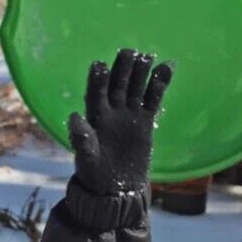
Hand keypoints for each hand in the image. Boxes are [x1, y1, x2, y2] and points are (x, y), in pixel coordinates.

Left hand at [68, 48, 172, 196]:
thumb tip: (74, 116)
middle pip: (117, 84)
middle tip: (129, 52)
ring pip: (135, 88)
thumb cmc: (96, 174)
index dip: (98, 80)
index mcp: (94, 116)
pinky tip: (167, 68)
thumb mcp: (86, 158)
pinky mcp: (145, 121)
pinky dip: (159, 85)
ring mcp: (129, 113)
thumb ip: (82, 138)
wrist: (117, 189)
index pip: (95, 93)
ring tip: (148, 56)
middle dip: (122, 69)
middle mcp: (111, 110)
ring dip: (141, 72)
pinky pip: (153, 99)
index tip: (101, 65)